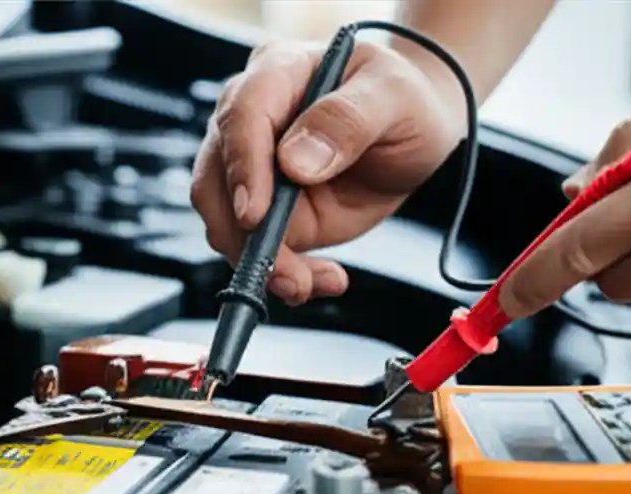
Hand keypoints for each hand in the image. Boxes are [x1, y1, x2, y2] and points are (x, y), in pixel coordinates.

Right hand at [191, 39, 464, 305]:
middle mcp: (249, 119)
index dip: (242, 167)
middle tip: (286, 271)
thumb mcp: (394, 98)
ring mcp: (250, 167)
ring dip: (261, 262)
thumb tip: (294, 161)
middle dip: (244, 233)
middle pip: (216, 177)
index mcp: (276, 73)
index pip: (241, 116)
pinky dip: (280, 273)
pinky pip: (252, 247)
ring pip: (225, 220)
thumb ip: (348, 120)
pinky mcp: (263, 210)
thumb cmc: (404, 102)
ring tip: (308, 283)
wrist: (414, 134)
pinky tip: (320, 278)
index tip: (255, 215)